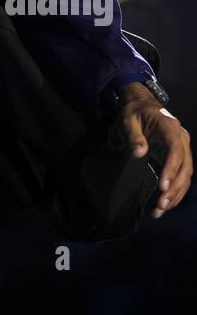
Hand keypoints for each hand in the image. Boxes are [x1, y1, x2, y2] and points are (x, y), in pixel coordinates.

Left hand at [116, 83, 192, 217]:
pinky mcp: (179, 157)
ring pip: (186, 175)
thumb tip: (139, 153)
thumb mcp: (128, 120)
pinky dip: (175, 192)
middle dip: (174, 188)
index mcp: (170, 127)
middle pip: (185, 167)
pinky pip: (181, 177)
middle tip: (160, 205)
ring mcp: (183, 148)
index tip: (162, 186)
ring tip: (160, 210)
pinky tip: (164, 205)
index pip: (175, 150)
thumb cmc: (134, 111)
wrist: (142, 104)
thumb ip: (133, 136)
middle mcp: (181, 139)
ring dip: (176, 194)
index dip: (171, 169)